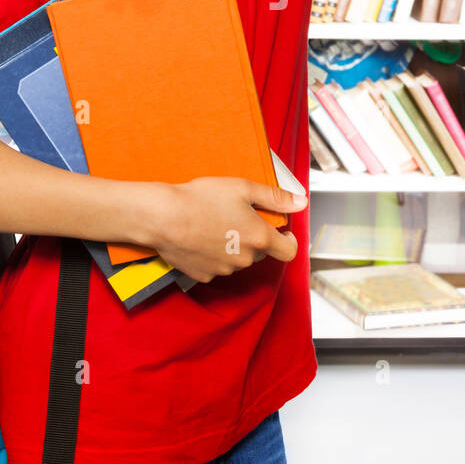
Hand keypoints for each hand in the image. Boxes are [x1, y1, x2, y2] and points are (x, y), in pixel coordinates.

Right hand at [145, 177, 306, 284]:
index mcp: (259, 238)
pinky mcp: (204, 275)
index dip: (288, 241)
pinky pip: (217, 266)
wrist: (164, 217)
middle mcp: (245, 259)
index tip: (281, 231)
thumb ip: (275, 197)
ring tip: (214, 224)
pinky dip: (213, 255)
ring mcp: (224, 269)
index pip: (289, 251)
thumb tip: (300, 202)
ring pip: (238, 259)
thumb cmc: (201, 199)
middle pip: (260, 252)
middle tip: (237, 217)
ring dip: (233, 246)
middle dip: (254, 237)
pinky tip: (201, 237)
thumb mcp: (243, 188)